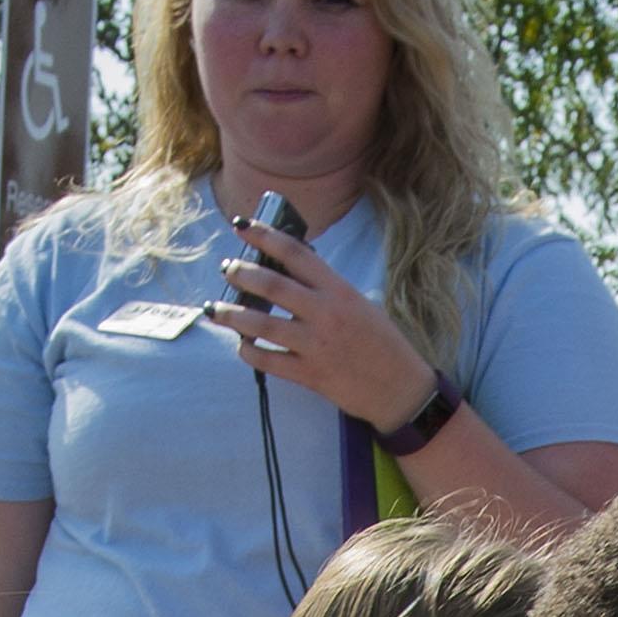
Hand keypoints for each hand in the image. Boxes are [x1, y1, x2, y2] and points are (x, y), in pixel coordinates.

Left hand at [215, 207, 435, 430]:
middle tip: (227, 269)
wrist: (400, 390)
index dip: (265, 235)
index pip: (295, 253)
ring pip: (262, 323)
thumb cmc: (382, 344)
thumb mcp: (360, 304)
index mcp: (339, 290)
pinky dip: (250, 352)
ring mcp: (316, 345)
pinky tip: (242, 346)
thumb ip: (326, 290)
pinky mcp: (311, 375)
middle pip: (272, 284)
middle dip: (242, 273)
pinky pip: (270, 361)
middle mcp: (325, 313)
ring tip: (216, 308)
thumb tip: (289, 272)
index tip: (242, 226)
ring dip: (234, 314)